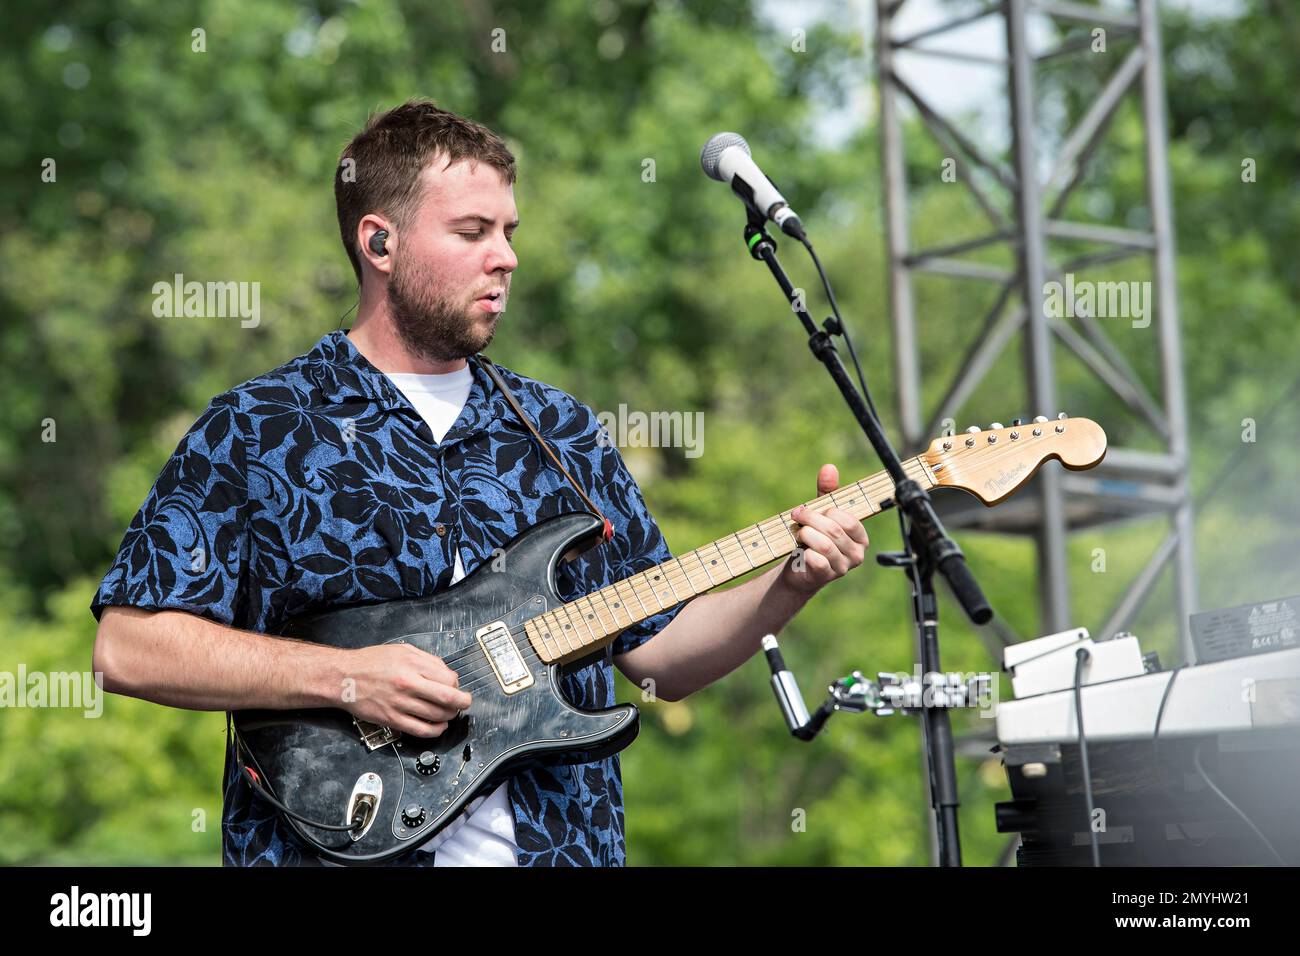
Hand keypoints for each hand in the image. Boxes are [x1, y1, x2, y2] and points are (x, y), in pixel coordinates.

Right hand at [336, 643, 471, 738]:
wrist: (343, 677)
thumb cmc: (370, 662)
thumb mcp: (402, 650)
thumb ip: (427, 660)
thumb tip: (447, 673)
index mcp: (412, 665)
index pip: (448, 678)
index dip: (457, 684)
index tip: (456, 685)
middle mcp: (407, 684)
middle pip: (447, 698)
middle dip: (463, 702)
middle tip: (465, 702)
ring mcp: (400, 704)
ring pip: (437, 716)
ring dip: (449, 716)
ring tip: (450, 712)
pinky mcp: (392, 720)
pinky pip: (421, 730)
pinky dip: (435, 730)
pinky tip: (438, 726)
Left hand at [779, 463, 868, 595]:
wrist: (798, 568)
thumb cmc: (813, 538)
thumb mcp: (821, 513)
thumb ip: (827, 492)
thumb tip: (829, 467)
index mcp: (860, 537)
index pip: (849, 520)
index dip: (827, 512)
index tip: (809, 509)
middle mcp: (857, 554)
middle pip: (834, 530)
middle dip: (810, 519)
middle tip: (796, 516)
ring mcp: (843, 567)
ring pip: (824, 544)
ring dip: (806, 535)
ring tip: (799, 534)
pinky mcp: (826, 577)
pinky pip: (816, 560)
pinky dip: (804, 552)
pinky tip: (801, 551)